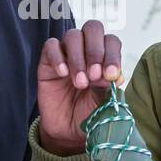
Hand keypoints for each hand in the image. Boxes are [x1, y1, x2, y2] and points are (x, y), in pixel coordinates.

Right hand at [36, 21, 122, 156]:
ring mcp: (66, 53)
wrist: (68, 131)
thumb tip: (111, 73)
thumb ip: (109, 85)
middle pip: (92, 28)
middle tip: (94, 75)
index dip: (112, 55)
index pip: (111, 41)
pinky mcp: (47, 61)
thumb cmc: (89, 112)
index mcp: (105, 56)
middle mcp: (86, 50)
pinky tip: (63, 74)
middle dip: (96, 50)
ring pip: (72, 35)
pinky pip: (50, 45)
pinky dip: (58, 57)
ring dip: (78, 58)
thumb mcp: (104, 101)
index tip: (111, 76)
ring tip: (80, 83)